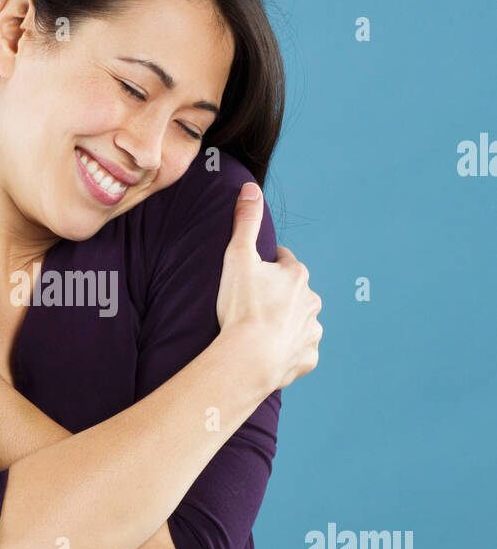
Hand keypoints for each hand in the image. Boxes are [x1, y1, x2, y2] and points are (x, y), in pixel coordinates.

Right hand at [216, 182, 322, 391]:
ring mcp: (311, 330)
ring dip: (287, 322)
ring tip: (261, 330)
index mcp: (296, 275)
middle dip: (279, 294)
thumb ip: (245, 222)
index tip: (253, 273)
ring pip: (301, 320)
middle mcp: (311, 301)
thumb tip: (250, 189)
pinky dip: (289, 350)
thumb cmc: (242, 308)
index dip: (267, 266)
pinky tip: (272, 352)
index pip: (283, 261)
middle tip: (253, 303)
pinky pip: (301, 350)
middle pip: (295, 291)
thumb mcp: (237, 258)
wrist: (249, 359)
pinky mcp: (308, 357)